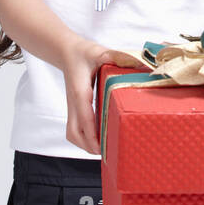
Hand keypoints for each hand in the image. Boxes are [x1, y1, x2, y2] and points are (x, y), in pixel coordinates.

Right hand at [61, 39, 119, 155]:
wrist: (66, 52)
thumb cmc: (84, 54)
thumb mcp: (100, 52)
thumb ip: (116, 56)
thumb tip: (136, 60)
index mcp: (80, 92)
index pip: (84, 116)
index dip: (92, 132)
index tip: (101, 146)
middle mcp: (74, 102)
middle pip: (74, 132)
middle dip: (88, 145)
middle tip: (107, 152)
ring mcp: (72, 107)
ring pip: (72, 133)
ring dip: (84, 144)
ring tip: (102, 150)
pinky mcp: (73, 109)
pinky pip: (74, 129)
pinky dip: (83, 139)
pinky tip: (97, 140)